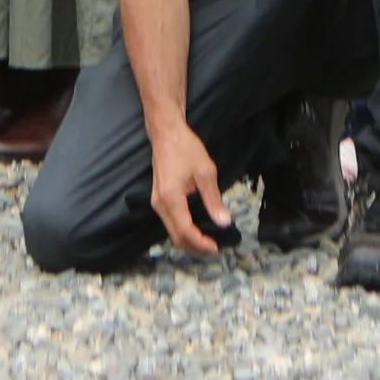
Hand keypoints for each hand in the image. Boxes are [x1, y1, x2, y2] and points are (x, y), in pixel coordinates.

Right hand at [148, 123, 229, 258]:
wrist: (166, 132)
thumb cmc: (186, 148)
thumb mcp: (205, 171)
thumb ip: (214, 199)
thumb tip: (224, 222)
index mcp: (171, 197)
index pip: (185, 231)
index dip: (201, 243)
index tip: (216, 247)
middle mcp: (160, 203)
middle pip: (176, 236)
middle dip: (195, 246)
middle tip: (214, 247)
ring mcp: (156, 201)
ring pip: (171, 231)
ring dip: (188, 240)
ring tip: (207, 239)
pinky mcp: (157, 198)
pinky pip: (169, 222)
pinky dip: (182, 230)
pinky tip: (196, 227)